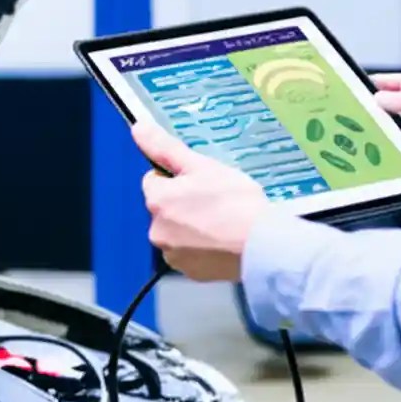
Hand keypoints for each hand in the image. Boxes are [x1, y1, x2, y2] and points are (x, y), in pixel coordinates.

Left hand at [131, 122, 269, 281]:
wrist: (262, 245)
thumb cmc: (234, 201)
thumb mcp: (202, 166)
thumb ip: (165, 148)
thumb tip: (137, 128)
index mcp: (157, 201)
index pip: (154, 180)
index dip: (178, 177)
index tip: (201, 181)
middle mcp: (156, 231)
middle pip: (166, 208)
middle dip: (184, 203)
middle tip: (215, 200)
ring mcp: (173, 255)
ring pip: (178, 232)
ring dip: (192, 226)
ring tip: (222, 222)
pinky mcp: (191, 273)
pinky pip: (191, 254)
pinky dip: (203, 248)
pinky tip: (223, 241)